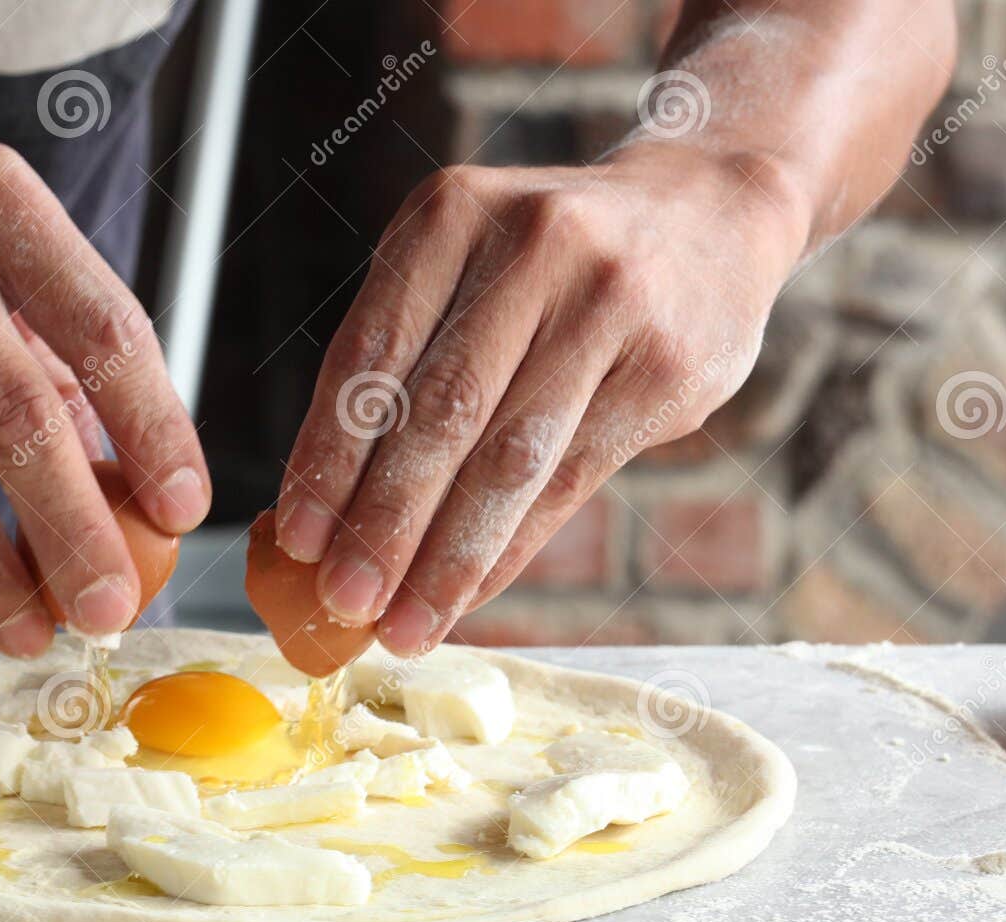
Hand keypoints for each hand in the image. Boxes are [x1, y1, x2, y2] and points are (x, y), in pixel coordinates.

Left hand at [275, 140, 809, 654]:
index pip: (370, 355)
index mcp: (451, 216)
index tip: (296, 539)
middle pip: (439, 415)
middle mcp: (531, 248)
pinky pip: (569, 481)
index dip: (328, 456)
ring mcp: (608, 304)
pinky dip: (510, 549)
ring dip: (446, 558)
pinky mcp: (664, 367)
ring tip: (402, 625)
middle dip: (383, 524)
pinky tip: (468, 595)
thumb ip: (400, 358)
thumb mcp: (462, 264)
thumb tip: (323, 508)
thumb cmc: (546, 262)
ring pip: (509, 459)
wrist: (709, 211)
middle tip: (343, 601)